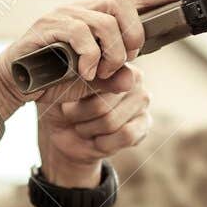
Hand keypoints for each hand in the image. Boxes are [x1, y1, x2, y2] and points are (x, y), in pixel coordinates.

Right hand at [0, 0, 185, 117]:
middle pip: (124, 2)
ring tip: (99, 73)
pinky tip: (84, 73)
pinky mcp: (48, 26)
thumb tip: (134, 77)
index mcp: (96, 17)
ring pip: (106, 22)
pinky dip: (90, 58)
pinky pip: (82, 34)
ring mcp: (64, 14)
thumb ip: (114, 77)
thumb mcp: (92, 82)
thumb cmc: (52, 80)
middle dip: (134, 34)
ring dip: (112, 53)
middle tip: (124, 59)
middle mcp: (82, 9)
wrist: (14, 85)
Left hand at [37, 65, 151, 186]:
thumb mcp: (64, 90)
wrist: (62, 134)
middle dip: (80, 116)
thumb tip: (116, 79)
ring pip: (112, 122)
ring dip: (89, 130)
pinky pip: (126, 136)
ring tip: (83, 126)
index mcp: (113, 63)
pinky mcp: (144, 125)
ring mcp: (142, 103)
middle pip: (103, 105)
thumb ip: (87, 80)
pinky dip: (104, 142)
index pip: (101, 81)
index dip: (80, 97)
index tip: (67, 101)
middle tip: (71, 115)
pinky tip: (97, 139)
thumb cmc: (62, 105)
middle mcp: (134, 80)